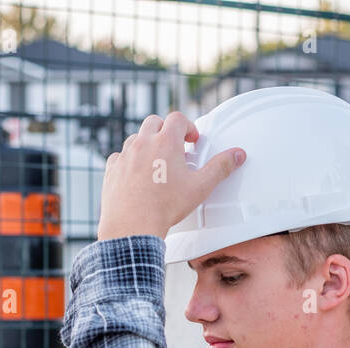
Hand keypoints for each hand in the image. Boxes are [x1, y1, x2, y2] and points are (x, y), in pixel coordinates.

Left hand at [97, 112, 245, 241]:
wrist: (133, 226)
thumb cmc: (164, 207)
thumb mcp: (200, 187)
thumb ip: (220, 168)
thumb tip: (236, 155)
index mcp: (165, 142)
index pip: (177, 118)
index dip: (188, 126)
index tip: (191, 139)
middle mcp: (143, 144)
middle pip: (154, 122)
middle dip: (166, 130)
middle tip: (174, 146)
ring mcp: (125, 156)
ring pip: (135, 138)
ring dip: (146, 143)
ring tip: (156, 160)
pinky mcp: (112, 170)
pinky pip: (119, 156)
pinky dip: (128, 160)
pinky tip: (136, 173)